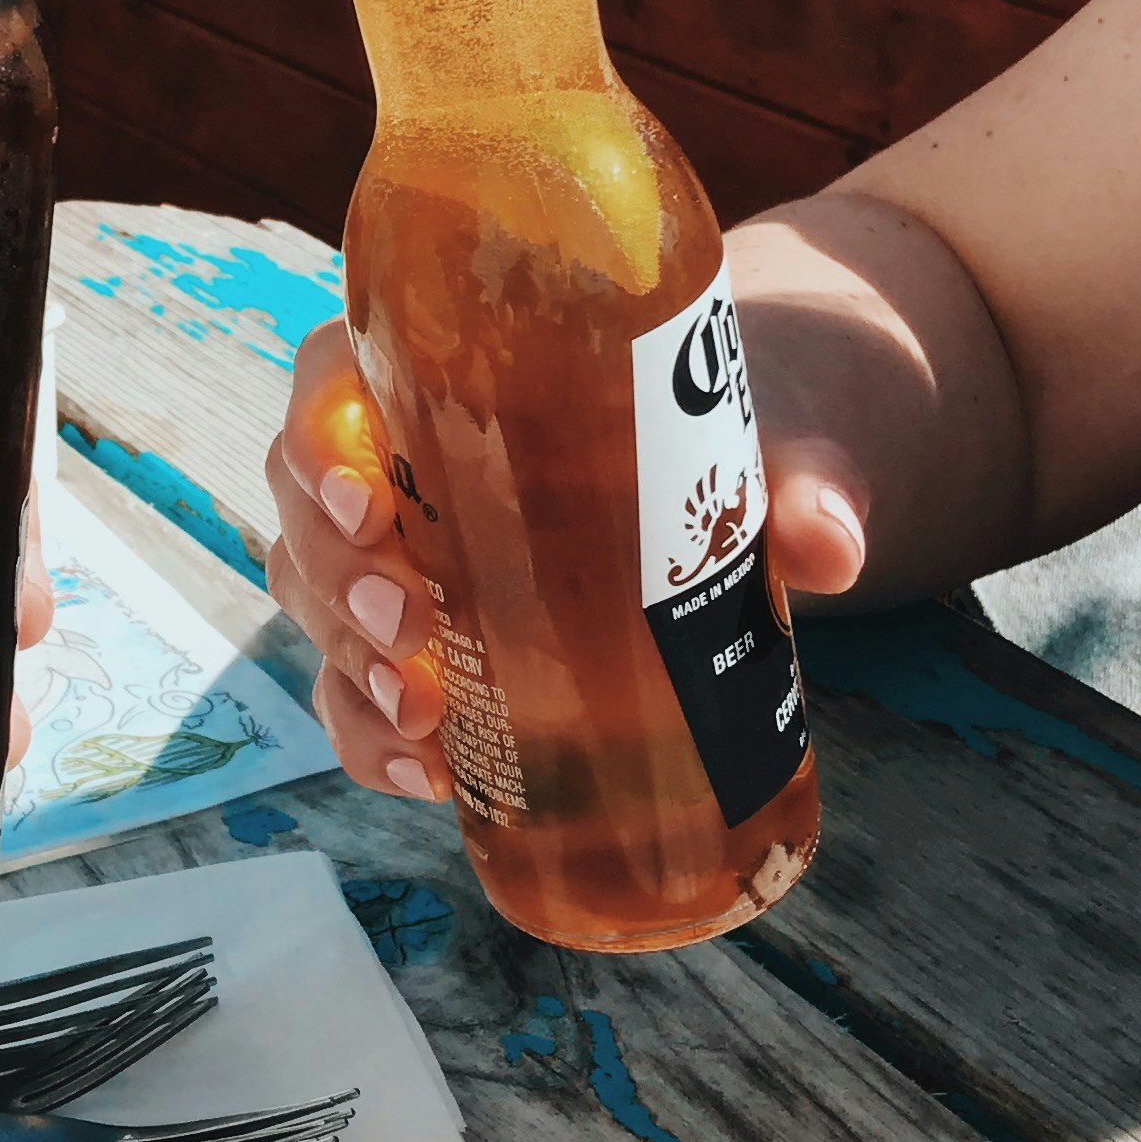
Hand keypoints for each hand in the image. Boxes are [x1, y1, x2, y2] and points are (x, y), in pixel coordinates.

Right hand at [263, 317, 872, 798]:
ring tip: (424, 726)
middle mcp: (402, 455)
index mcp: (446, 365)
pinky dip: (376, 737)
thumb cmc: (716, 414)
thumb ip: (800, 473)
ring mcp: (405, 553)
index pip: (331, 378)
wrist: (742, 457)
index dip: (322, 439)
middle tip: (410, 637)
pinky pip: (364, 687)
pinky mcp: (432, 638)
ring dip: (350, 669)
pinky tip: (430, 776)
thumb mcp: (764, 424)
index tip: (372, 504)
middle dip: (337, 580)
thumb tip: (830, 546)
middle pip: (310, 506)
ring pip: (321, 602)